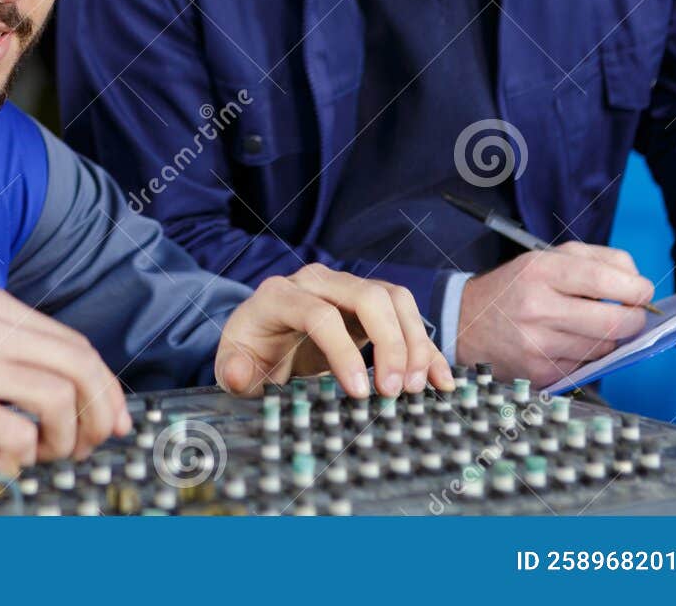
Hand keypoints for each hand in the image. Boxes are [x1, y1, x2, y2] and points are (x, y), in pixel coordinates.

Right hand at [0, 285, 129, 470]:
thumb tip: (41, 388)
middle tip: (94, 444)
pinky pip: (19, 434)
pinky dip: (23, 457)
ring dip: (64, 438)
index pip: (73, 343)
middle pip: (81, 366)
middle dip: (101, 412)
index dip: (103, 385)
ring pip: (61, 399)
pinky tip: (2, 463)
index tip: (112, 417)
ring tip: (45, 456)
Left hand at [215, 264, 453, 397]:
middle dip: (390, 343)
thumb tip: (239, 375)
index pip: (319, 314)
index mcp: (278, 295)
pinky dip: (427, 346)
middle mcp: (315, 282)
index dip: (343, 352)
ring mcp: (346, 288)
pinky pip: (406, 314)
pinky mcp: (369, 305)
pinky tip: (440, 378)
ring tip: (416, 388)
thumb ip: (235, 372)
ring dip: (413, 341)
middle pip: (367, 296)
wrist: (263, 340)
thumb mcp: (235, 365)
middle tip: (396, 391)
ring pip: (393, 298)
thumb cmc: (250, 354)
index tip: (360, 393)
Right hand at [456, 243, 654, 387]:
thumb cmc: (516, 287)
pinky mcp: (541, 372)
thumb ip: (597, 260)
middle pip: (615, 322)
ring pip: (605, 347)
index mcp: (540, 271)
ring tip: (593, 327)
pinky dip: (590, 355)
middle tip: (631, 315)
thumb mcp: (546, 258)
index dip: (637, 289)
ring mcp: (539, 344)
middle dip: (635, 320)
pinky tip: (572, 343)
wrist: (466, 322)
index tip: (642, 292)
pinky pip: (588, 366)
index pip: (606, 279)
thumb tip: (638, 283)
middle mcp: (538, 308)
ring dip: (611, 339)